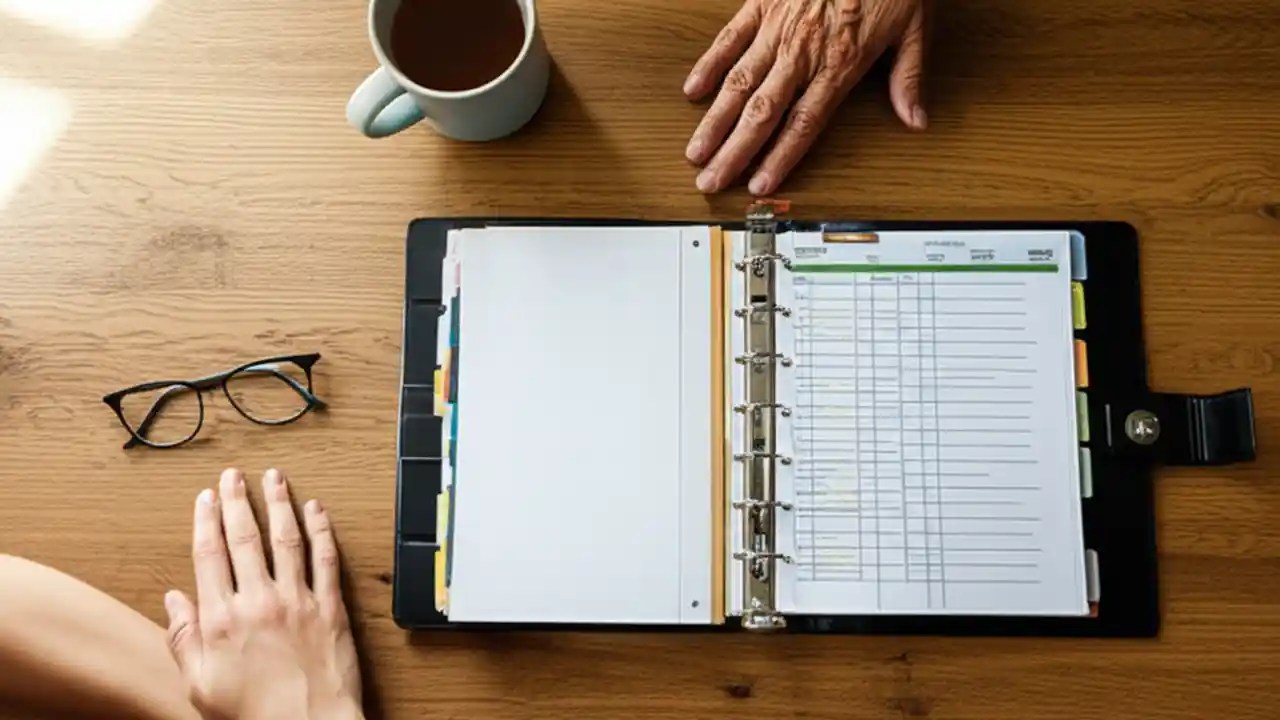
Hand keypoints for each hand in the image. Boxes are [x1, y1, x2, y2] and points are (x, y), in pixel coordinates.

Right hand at [163, 469, 361, 719]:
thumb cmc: (252, 715)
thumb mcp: (200, 685)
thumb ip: (183, 640)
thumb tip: (174, 600)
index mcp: (221, 619)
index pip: (209, 555)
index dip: (206, 521)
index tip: (205, 498)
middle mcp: (257, 602)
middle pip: (244, 538)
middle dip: (237, 501)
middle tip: (234, 475)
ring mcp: (296, 601)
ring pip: (285, 540)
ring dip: (279, 504)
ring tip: (274, 478)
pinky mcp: (329, 608)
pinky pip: (325, 560)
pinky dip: (321, 531)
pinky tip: (316, 510)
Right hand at [683, 0, 926, 194]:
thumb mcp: (913, 27)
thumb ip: (908, 77)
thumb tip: (915, 120)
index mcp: (840, 63)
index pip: (804, 123)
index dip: (779, 158)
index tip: (758, 185)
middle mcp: (803, 51)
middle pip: (762, 113)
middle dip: (733, 152)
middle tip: (710, 181)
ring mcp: (778, 27)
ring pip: (739, 83)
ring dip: (714, 121)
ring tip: (695, 151)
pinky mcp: (762, 2)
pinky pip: (730, 37)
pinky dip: (709, 64)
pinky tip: (692, 91)